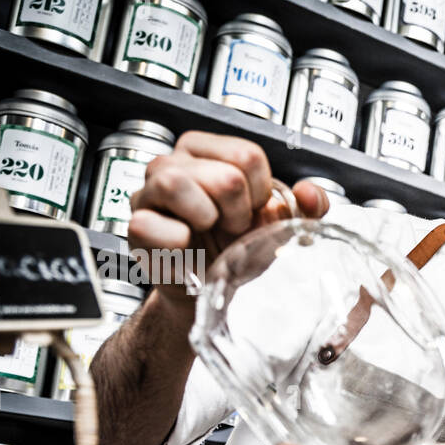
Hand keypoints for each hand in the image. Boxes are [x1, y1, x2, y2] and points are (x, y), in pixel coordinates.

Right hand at [127, 130, 329, 297]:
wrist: (209, 291)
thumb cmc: (237, 250)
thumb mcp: (278, 225)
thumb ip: (306, 207)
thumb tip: (310, 195)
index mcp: (208, 153)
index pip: (246, 154)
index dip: (259, 191)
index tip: (251, 211)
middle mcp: (173, 164)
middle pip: (221, 173)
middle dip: (238, 210)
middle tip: (231, 227)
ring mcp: (147, 193)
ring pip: (175, 182)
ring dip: (206, 217)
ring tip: (208, 232)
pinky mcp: (134, 226)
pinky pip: (149, 224)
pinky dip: (177, 244)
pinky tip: (186, 250)